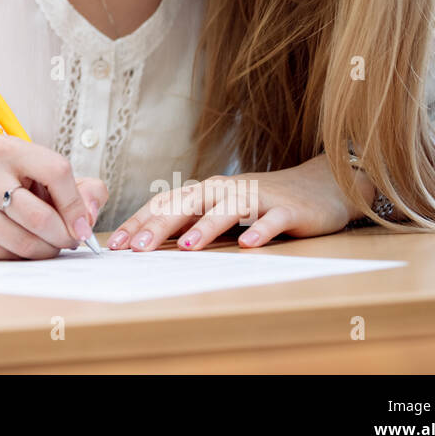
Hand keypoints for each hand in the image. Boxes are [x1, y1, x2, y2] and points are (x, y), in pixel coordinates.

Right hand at [0, 135, 107, 259]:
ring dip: (44, 251)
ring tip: (47, 245)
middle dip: (62, 236)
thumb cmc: (10, 189)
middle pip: (39, 216)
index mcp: (6, 149)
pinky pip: (4, 257)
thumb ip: (82, 189)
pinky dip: (20, 259)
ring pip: (23, 242)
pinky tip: (18, 248)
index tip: (83, 226)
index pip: (56, 171)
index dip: (76, 204)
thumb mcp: (44, 178)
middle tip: (69, 241)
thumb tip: (89, 217)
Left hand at [107, 153, 368, 251]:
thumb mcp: (218, 209)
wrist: (318, 186)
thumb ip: (189, 222)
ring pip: (227, 209)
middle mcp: (226, 190)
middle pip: (188, 205)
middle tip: (138, 249)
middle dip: (160, 226)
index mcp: (204, 192)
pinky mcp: (288, 209)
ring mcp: (257, 198)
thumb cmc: (258, 203)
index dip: (139, 223)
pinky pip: (272, 220)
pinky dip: (261, 230)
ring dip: (206, 227)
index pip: (165, 204)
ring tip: (187, 247)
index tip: (115, 244)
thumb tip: (145, 243)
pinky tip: (249, 244)